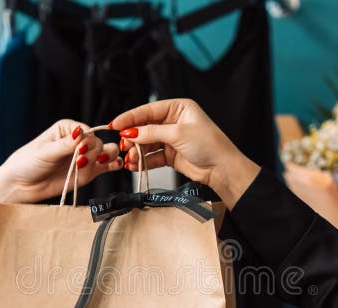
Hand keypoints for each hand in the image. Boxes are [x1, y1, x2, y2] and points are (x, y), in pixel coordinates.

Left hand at [0, 119, 123, 202]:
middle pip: (98, 143)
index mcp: (67, 129)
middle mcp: (78, 142)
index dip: (86, 141)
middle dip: (93, 152)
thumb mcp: (44, 152)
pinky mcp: (88, 173)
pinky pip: (106, 167)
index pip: (86, 131)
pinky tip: (115, 165)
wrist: (21, 185)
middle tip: (79, 162)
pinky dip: (113, 165)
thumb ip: (65, 145)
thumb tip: (80, 133)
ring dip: (106, 157)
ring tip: (98, 163)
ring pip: (106, 152)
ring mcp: (84, 157)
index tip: (78, 151)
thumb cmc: (27, 163)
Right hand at [111, 99, 260, 208]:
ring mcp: (172, 139)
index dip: (130, 117)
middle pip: (145, 127)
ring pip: (147, 143)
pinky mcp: (171, 155)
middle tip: (124, 145)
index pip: (148, 110)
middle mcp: (174, 121)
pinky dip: (143, 161)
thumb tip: (131, 132)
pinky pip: (152, 156)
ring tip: (131, 159)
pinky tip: (135, 165)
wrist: (222, 169)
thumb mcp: (178, 134)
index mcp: (178, 108)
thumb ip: (152, 132)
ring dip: (137, 152)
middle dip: (133, 137)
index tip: (115, 124)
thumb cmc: (209, 145)